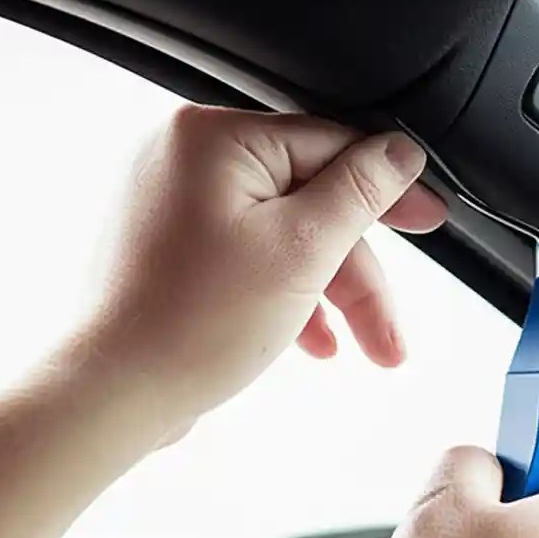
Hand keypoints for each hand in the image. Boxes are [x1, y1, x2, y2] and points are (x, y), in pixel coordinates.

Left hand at [72, 104, 444, 438]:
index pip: (330, 144)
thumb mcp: (303, 248)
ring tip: (363, 349)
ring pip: (285, 233)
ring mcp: (174, 202)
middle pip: (311, 198)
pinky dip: (288, 292)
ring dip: (330, 291)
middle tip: (391, 324)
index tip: (428, 216)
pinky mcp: (171, 244)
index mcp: (213, 138)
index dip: (388, 189)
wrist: (110, 399)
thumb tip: (400, 151)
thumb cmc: (189, 326)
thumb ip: (360, 192)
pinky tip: (312, 339)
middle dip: (358, 271)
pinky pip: (251, 251)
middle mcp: (187, 158)